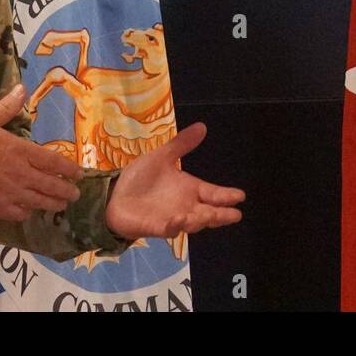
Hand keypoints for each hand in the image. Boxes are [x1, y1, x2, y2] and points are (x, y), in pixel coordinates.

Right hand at [0, 85, 83, 220]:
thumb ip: (7, 108)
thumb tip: (22, 88)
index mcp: (20, 151)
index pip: (52, 161)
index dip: (68, 169)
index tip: (79, 174)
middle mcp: (21, 173)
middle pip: (51, 185)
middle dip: (66, 191)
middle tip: (75, 195)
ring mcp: (11, 193)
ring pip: (39, 201)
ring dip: (53, 204)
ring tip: (61, 205)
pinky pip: (20, 213)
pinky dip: (28, 213)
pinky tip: (29, 211)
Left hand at [105, 122, 244, 239]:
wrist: (114, 194)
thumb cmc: (140, 177)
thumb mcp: (162, 156)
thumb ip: (181, 144)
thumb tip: (202, 126)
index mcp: (189, 189)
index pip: (213, 193)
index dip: (226, 195)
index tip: (241, 196)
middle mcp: (185, 206)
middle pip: (209, 212)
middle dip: (222, 215)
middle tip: (236, 215)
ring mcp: (172, 218)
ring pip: (193, 223)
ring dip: (201, 220)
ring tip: (210, 215)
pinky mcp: (156, 227)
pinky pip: (169, 229)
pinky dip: (176, 226)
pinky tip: (180, 219)